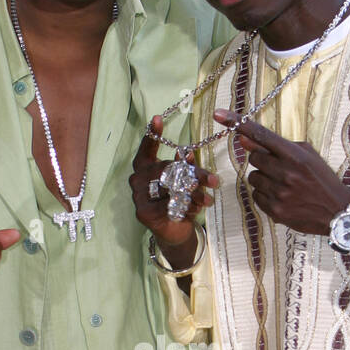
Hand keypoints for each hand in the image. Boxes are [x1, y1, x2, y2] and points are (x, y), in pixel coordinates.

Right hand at [129, 116, 217, 267]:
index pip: (147, 149)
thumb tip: (188, 154)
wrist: (173, 231)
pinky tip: (195, 211)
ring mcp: (138, 196)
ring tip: (208, 200)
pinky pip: (167, 205)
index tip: (157, 118)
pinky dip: (185, 208)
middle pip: (167, 169)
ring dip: (193, 195)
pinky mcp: (143, 212)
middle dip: (194, 176)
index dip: (152, 134)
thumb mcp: (184, 182)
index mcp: (144, 167)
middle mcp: (137, 179)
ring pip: (170, 188)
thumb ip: (185, 168)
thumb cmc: (179, 201)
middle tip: (213, 181)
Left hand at [214, 110, 349, 233]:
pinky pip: (256, 196)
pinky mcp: (276, 210)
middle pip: (253, 158)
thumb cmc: (321, 179)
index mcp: (295, 155)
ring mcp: (280, 193)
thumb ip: (274, 146)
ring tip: (284, 184)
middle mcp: (286, 173)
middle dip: (262, 161)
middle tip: (280, 168)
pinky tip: (282, 197)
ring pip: (253, 178)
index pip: (260, 134)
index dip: (237, 123)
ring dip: (264, 179)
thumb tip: (243, 139)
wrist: (337, 211)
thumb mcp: (305, 155)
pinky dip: (265, 195)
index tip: (218, 114)